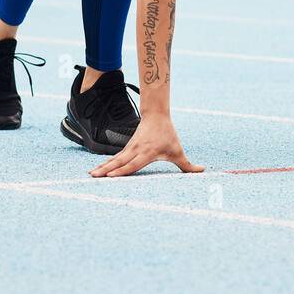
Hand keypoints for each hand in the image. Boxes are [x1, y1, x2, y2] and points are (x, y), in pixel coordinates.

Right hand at [89, 112, 204, 176]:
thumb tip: (201, 171)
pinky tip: (97, 170)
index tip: (111, 176)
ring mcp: (130, 149)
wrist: (156, 116)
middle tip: (94, 177)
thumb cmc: (167, 135)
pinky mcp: (127, 148)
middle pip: (119, 162)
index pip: (133, 164)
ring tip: (91, 175)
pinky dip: (106, 163)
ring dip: (102, 167)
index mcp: (147, 153)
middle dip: (106, 170)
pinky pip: (115, 158)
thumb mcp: (178, 151)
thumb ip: (187, 165)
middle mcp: (136, 151)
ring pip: (115, 160)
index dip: (122, 170)